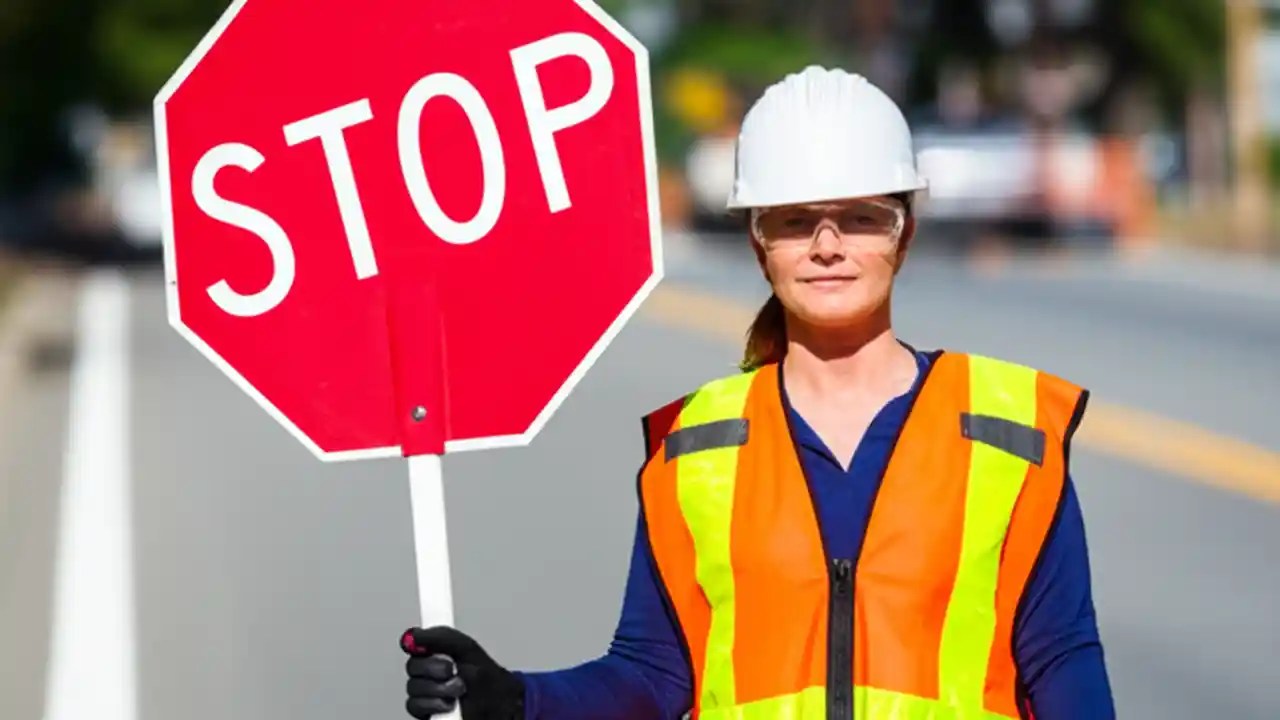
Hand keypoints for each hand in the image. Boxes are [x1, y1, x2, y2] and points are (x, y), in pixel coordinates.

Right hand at [401, 626, 524, 719]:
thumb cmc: (488, 680)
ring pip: (413, 686)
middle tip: (451, 670)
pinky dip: (432, 705)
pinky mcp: (425, 711)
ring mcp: (426, 692)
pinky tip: (449, 705)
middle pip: (412, 665)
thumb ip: (443, 638)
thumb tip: (416, 633)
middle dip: (432, 668)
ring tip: (458, 690)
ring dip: (437, 688)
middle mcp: (430, 672)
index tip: (423, 645)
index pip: (416, 643)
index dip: (417, 643)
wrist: (500, 708)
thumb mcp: (468, 650)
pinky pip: (414, 706)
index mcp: (438, 652)